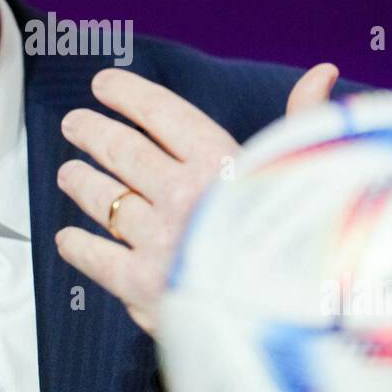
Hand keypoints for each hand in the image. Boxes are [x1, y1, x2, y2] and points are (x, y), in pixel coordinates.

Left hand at [55, 62, 339, 334]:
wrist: (296, 322)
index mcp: (222, 162)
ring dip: (83, 184)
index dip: (128, 94)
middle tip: (74, 124)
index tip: (103, 83)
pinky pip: (99, 259)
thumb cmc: (309, 241)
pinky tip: (68, 239)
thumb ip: (302, 121)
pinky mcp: (144, 286)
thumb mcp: (307, 171)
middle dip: (93, 133)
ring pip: (105, 200)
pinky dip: (79, 247)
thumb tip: (323, 70)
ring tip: (69, 173)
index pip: (162, 114)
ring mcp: (158, 240)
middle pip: (123, 152)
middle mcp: (182, 195)